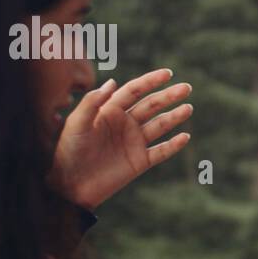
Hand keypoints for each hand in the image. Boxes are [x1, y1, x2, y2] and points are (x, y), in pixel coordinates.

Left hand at [48, 68, 193, 210]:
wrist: (70, 185)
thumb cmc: (69, 151)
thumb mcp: (76, 123)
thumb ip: (92, 102)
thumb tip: (113, 82)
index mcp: (110, 111)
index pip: (134, 91)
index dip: (151, 81)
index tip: (167, 74)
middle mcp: (125, 123)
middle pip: (152, 105)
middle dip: (169, 96)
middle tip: (187, 87)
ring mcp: (134, 142)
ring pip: (160, 125)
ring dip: (175, 116)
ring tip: (188, 108)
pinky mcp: (140, 161)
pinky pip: (161, 151)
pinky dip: (174, 145)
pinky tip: (185, 137)